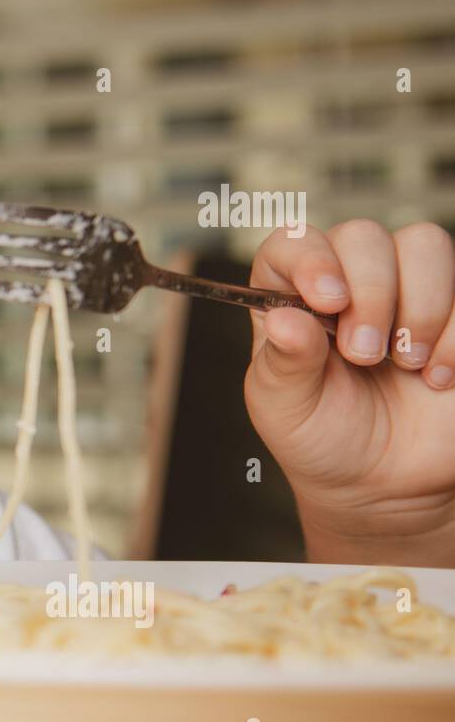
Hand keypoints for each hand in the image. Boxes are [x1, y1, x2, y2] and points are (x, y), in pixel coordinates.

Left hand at [244, 219, 454, 565]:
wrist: (386, 484)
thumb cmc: (323, 438)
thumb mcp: (285, 409)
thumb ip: (283, 363)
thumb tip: (285, 320)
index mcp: (293, 297)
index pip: (292, 244)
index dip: (310, 258)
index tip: (328, 300)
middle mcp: (349, 282)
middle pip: (364, 236)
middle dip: (371, 293)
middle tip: (365, 354)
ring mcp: (407, 290)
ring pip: (425, 244)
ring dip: (420, 306)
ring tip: (404, 364)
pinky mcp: (454, 311)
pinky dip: (454, 336)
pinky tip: (436, 378)